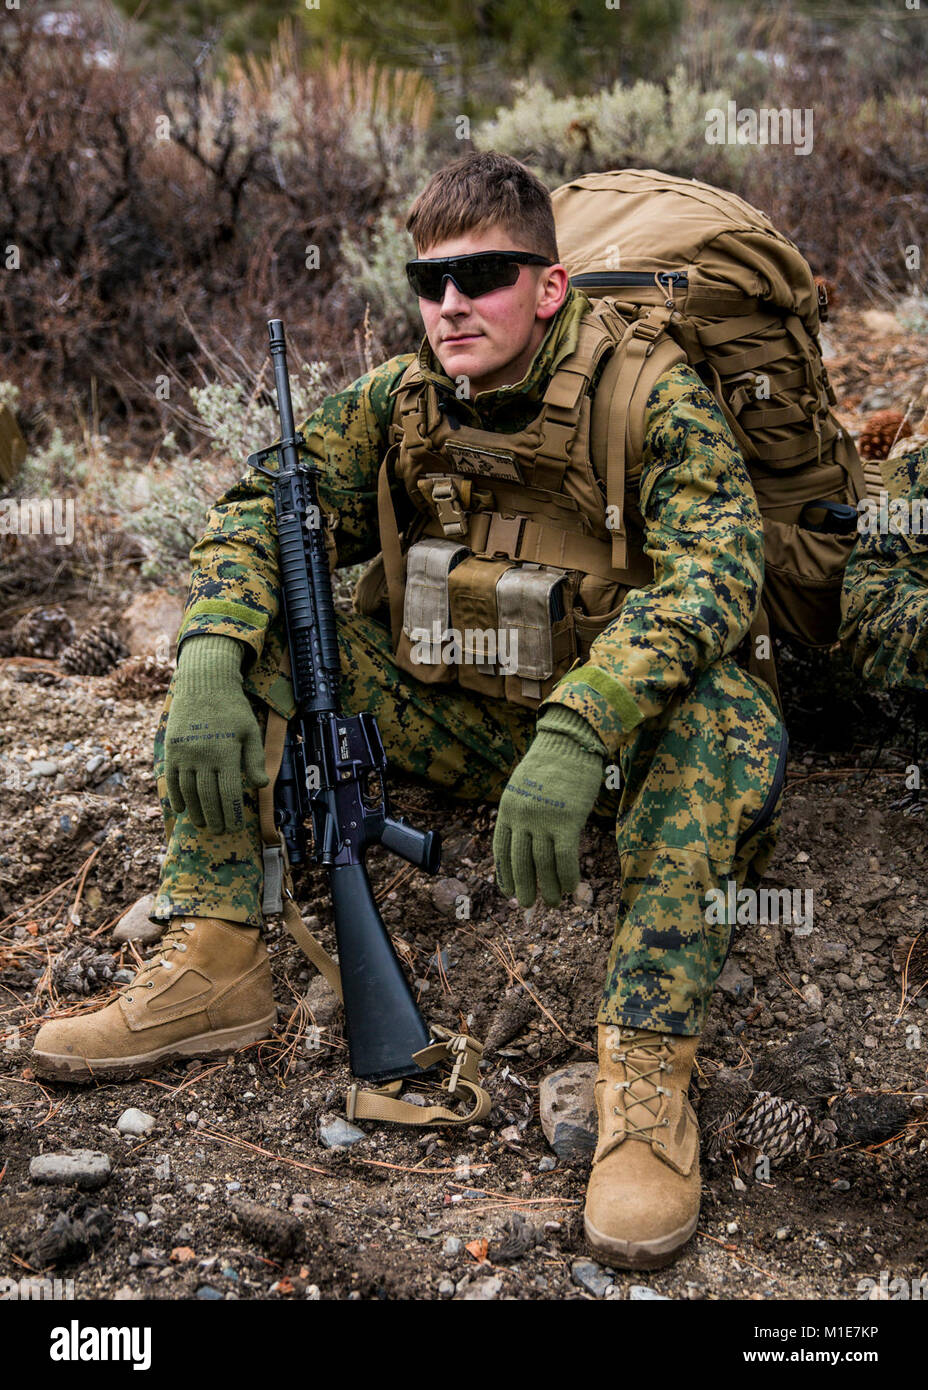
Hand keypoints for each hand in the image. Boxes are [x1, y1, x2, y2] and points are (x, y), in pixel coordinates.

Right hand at [164, 635, 267, 833]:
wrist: (203, 684)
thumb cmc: (232, 708)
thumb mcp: (250, 730)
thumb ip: (254, 759)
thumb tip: (262, 785)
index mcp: (226, 752)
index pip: (229, 793)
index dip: (233, 814)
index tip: (236, 827)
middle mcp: (203, 755)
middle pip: (208, 797)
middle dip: (216, 818)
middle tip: (220, 831)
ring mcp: (185, 753)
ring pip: (189, 792)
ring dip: (196, 812)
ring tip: (203, 824)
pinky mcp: (172, 749)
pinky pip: (172, 780)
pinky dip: (177, 797)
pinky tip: (183, 809)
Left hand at [493, 709, 604, 906]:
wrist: (570, 741)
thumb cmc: (551, 763)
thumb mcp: (524, 785)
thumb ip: (521, 811)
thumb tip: (525, 839)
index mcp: (508, 808)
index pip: (501, 849)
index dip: (504, 873)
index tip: (508, 890)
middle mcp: (521, 817)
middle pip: (520, 861)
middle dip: (524, 887)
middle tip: (527, 905)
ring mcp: (543, 820)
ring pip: (543, 865)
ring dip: (548, 888)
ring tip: (553, 902)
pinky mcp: (566, 821)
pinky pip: (564, 858)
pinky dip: (567, 877)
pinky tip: (570, 887)